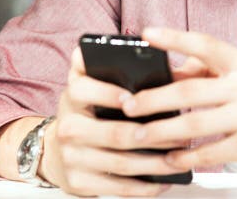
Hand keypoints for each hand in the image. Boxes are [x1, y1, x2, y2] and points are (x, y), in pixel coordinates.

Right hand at [39, 46, 185, 196]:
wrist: (55, 151)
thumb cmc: (87, 111)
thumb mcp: (91, 83)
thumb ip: (112, 66)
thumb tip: (157, 52)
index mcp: (73, 94)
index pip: (84, 89)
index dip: (108, 93)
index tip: (131, 98)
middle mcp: (68, 125)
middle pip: (113, 132)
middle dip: (152, 135)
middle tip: (180, 133)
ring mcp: (71, 156)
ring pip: (121, 162)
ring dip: (156, 163)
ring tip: (180, 157)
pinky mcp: (78, 182)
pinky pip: (117, 187)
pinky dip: (144, 187)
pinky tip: (163, 180)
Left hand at [120, 27, 236, 176]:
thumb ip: (207, 74)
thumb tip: (166, 71)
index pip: (205, 44)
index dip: (174, 37)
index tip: (147, 34)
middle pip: (190, 88)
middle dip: (153, 98)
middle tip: (128, 105)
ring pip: (194, 122)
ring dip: (161, 131)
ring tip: (140, 136)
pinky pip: (208, 152)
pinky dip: (185, 157)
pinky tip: (170, 159)